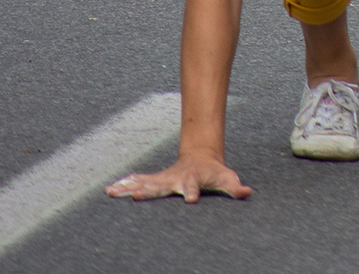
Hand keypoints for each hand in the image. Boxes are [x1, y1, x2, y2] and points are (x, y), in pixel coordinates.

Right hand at [107, 153, 251, 203]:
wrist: (201, 157)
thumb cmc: (214, 173)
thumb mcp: (226, 179)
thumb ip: (235, 186)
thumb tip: (247, 192)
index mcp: (192, 180)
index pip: (193, 186)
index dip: (193, 192)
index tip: (191, 200)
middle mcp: (175, 179)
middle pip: (161, 185)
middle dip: (148, 190)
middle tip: (134, 196)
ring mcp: (164, 178)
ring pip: (144, 183)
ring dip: (129, 186)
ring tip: (112, 190)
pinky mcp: (156, 180)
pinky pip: (139, 182)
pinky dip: (125, 185)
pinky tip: (111, 189)